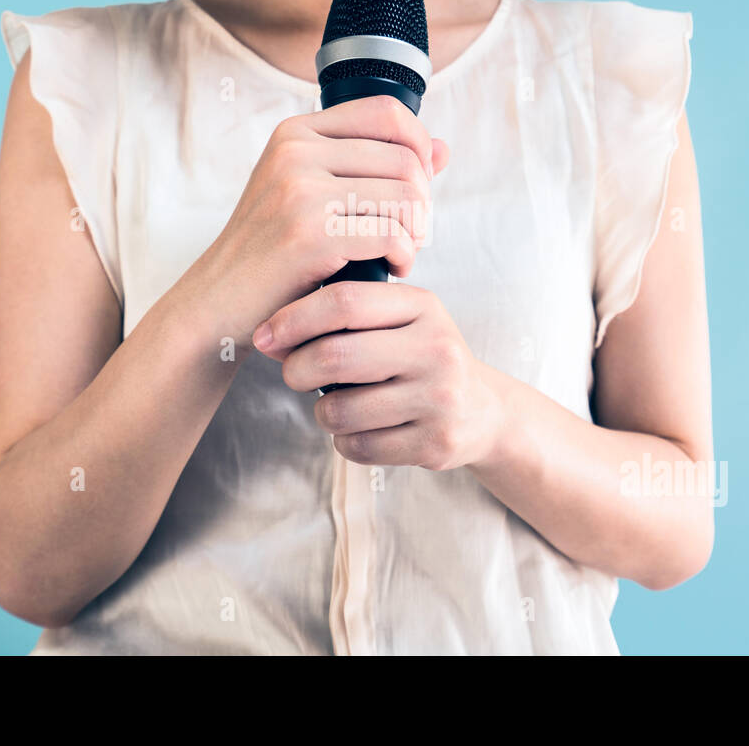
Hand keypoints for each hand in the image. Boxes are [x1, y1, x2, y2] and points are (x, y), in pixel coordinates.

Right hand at [196, 97, 448, 344]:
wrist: (217, 302)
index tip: (415, 186)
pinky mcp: (310, 233)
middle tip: (407, 234)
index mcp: (295, 132)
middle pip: (406, 158)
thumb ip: (376, 167)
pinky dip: (404, 256)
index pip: (386, 111)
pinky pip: (392, 234)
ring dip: (416, 231)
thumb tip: (443, 148)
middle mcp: (296, 151)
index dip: (418, 146)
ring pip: (406, 195)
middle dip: (422, 201)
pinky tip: (391, 268)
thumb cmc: (273, 253)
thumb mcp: (315, 195)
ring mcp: (300, 189)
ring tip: (398, 252)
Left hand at [252, 282, 505, 470]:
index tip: (266, 335)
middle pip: (335, 356)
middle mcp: (437, 349)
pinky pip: (358, 446)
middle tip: (293, 374)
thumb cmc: (421, 357)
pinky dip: (344, 440)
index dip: (294, 318)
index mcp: (424, 306)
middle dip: (296, 369)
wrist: (482, 411)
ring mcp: (439, 398)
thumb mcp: (403, 318)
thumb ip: (349, 313)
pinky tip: (359, 428)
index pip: (344, 302)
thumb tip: (272, 334)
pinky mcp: (434, 443)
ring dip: (322, 411)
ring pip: (341, 409)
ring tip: (337, 405)